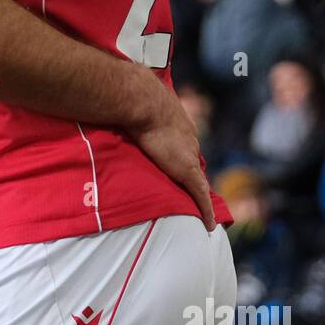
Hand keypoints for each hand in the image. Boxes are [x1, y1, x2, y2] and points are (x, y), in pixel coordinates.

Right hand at [129, 73, 216, 231]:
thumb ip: (133, 110)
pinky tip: (208, 224)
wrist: (143, 102)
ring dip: (200, 196)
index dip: (182, 158)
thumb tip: (115, 106)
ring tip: (201, 210)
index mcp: (180, 126)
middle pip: (193, 163)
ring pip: (199, 181)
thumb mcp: (137, 106)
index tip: (179, 167)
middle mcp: (189, 140)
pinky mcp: (187, 170)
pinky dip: (205, 210)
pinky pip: (200, 195)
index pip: (185, 147)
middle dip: (193, 177)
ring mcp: (189, 155)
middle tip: (191, 194)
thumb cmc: (135, 100)